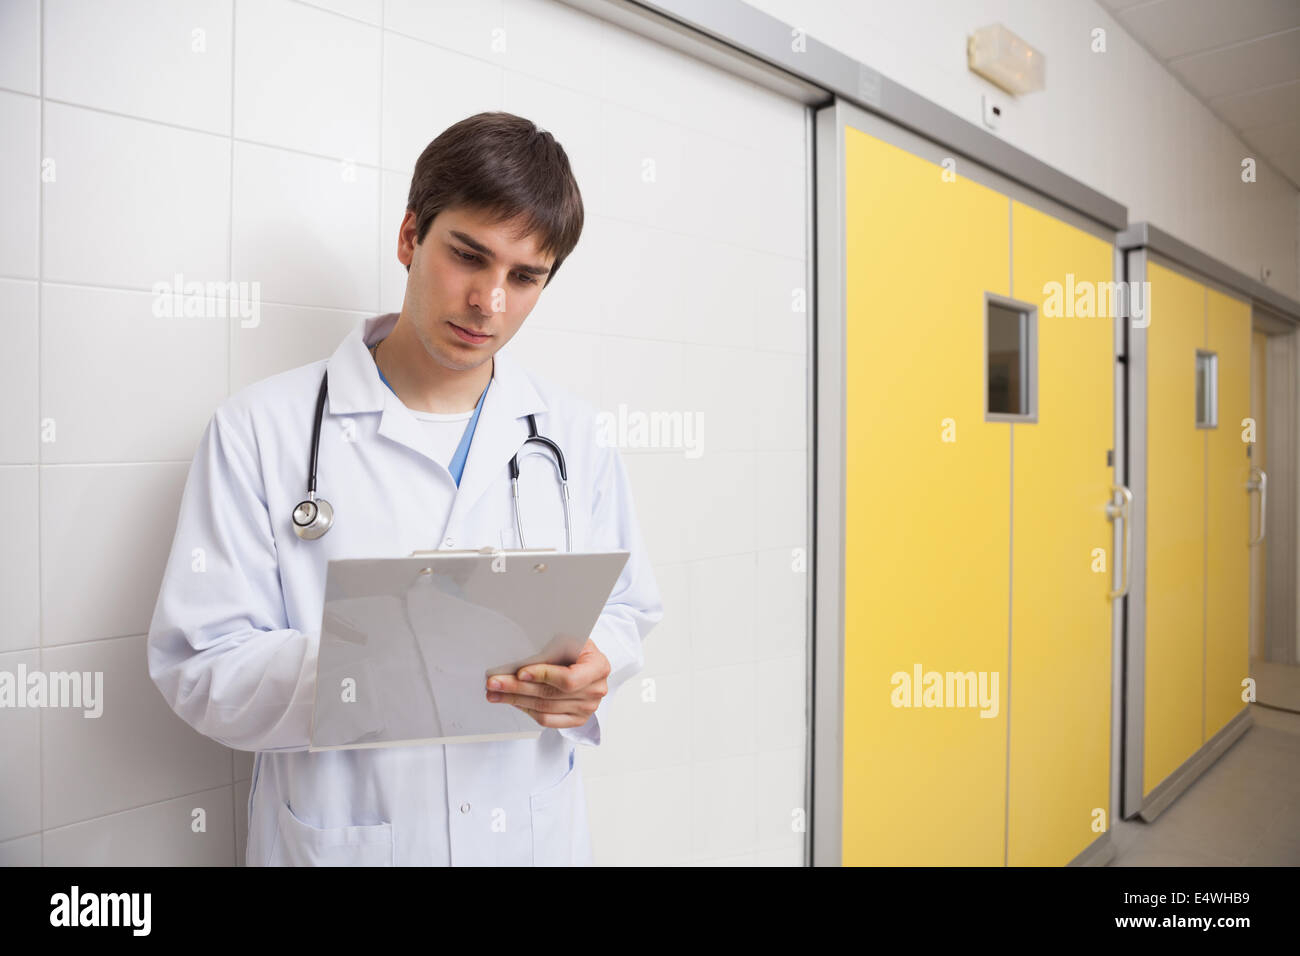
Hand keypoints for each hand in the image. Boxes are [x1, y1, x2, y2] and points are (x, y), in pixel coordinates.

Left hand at [485, 638, 609, 728]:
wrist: (587, 660)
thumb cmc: (576, 646)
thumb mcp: (570, 637)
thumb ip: (553, 647)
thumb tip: (522, 655)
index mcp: (598, 667)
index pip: (569, 678)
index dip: (543, 676)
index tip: (520, 672)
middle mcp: (595, 690)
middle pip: (551, 694)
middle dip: (518, 688)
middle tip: (495, 682)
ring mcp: (587, 708)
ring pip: (545, 708)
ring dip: (515, 700)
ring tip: (496, 692)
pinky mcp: (577, 719)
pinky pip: (547, 720)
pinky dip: (527, 710)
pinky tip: (513, 701)